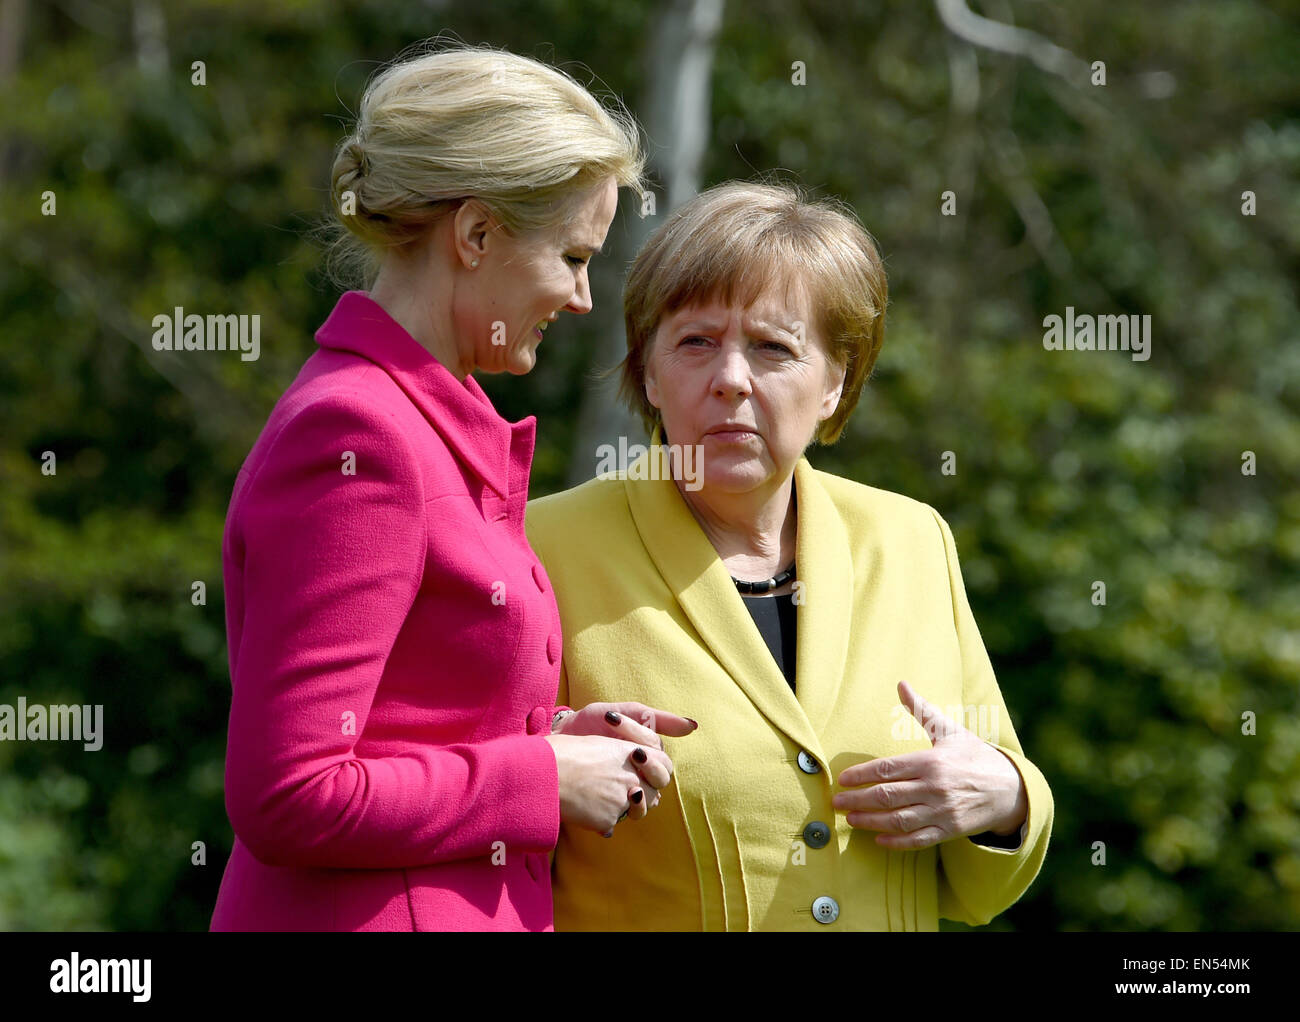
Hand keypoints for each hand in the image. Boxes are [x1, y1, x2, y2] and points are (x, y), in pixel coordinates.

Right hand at [543, 733, 675, 835]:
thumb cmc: (561, 751)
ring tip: (602, 800)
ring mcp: (623, 800)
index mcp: (631, 753)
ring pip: (636, 811)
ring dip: (625, 808)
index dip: (656, 769)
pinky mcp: (609, 819)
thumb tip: (626, 761)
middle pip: (655, 791)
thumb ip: (616, 754)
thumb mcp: (595, 744)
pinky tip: (583, 810)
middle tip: (627, 791)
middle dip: (644, 793)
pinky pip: (611, 823)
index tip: (643, 770)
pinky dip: (600, 820)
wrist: (544, 773)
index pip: (664, 763)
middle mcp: (633, 777)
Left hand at [552, 702, 696, 811]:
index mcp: (647, 752)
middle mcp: (641, 774)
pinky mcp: (611, 807)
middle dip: (651, 767)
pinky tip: (621, 799)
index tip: (614, 721)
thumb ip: (656, 718)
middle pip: (662, 779)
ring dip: (645, 793)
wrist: (558, 739)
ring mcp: (627, 791)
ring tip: (630, 783)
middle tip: (633, 754)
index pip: (659, 751)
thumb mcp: (621, 713)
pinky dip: (630, 809)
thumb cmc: (590, 723)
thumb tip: (693, 726)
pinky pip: (630, 815)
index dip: (641, 736)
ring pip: (652, 801)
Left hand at [832, 681, 1027, 849]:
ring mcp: (942, 811)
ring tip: (851, 820)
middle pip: (887, 796)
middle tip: (836, 802)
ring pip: (899, 819)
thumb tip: (902, 684)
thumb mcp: (949, 731)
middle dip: (858, 800)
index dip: (861, 775)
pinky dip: (897, 842)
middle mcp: (934, 787)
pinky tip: (879, 840)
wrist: (1010, 788)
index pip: (887, 769)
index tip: (842, 780)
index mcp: (930, 762)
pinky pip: (918, 839)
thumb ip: (921, 710)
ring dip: (871, 821)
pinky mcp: (949, 830)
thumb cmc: (974, 756)